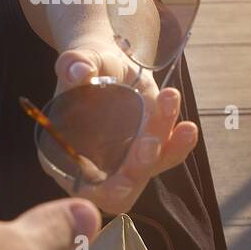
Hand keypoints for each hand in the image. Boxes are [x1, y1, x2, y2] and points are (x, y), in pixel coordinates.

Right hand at [45, 44, 198, 214]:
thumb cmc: (87, 62)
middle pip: (121, 186)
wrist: (110, 60)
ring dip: (164, 143)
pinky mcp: (146, 149)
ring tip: (168, 98)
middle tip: (151, 141)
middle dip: (139, 167)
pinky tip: (187, 128)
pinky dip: (179, 143)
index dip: (103, 190)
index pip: (83, 187)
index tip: (124, 181)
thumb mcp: (78, 58)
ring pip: (147, 166)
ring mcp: (123, 160)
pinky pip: (166, 154)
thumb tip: (78, 72)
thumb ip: (73, 64)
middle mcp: (94, 165)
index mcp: (63, 154)